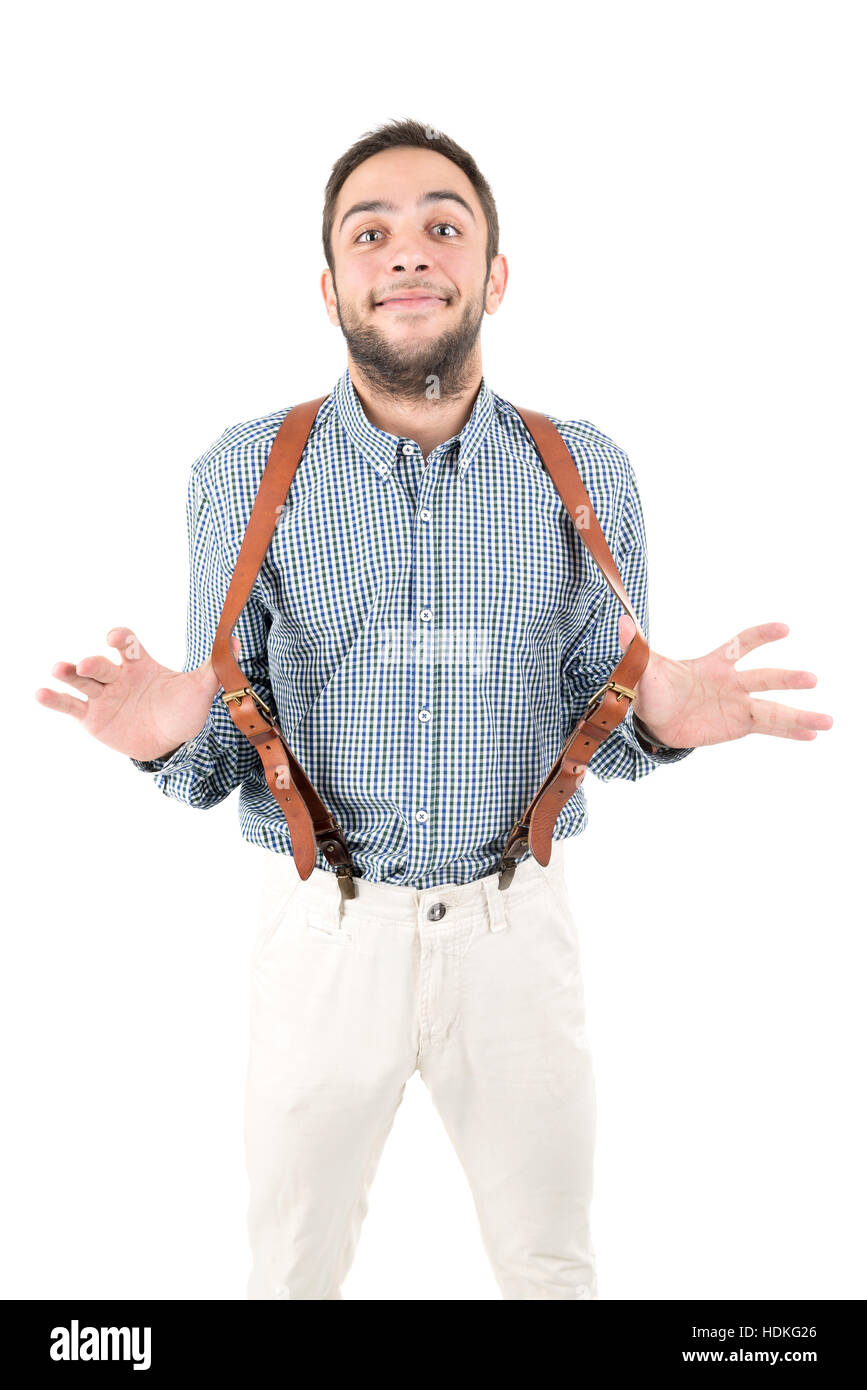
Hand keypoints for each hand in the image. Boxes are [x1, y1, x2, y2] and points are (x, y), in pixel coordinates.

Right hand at [35, 627, 241, 761]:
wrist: (171, 743)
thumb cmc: (183, 710)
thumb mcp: (200, 689)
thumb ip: (214, 666)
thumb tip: (233, 639)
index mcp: (139, 663)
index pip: (125, 643)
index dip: (119, 638)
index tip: (116, 639)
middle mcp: (116, 676)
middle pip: (99, 664)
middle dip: (91, 663)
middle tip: (86, 664)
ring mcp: (102, 696)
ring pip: (80, 681)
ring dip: (67, 674)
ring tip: (57, 671)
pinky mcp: (91, 718)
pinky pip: (69, 706)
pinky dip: (53, 699)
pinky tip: (40, 693)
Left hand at [618, 617, 832, 748]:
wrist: (653, 716)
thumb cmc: (653, 687)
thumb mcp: (644, 669)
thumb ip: (637, 647)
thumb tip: (620, 623)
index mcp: (714, 664)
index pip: (741, 644)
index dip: (760, 636)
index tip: (784, 629)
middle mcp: (733, 683)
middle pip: (765, 678)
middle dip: (787, 679)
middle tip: (811, 679)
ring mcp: (739, 705)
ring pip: (774, 709)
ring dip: (801, 715)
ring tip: (828, 722)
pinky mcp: (739, 726)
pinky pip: (769, 728)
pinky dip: (791, 732)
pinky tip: (813, 735)